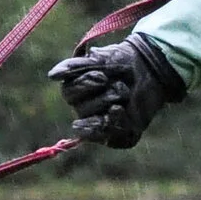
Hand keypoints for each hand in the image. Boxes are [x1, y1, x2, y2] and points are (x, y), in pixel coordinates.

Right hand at [44, 36, 186, 149]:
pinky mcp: (120, 136)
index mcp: (76, 92)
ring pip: (96, 126)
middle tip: (120, 85)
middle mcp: (86, 111)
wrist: (148, 68)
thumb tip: (52, 76)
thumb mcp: (99, 59)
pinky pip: (113, 140)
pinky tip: (121, 111)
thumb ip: (74, 67)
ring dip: (110, 108)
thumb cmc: (120, 62)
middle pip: (83, 111)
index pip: (69, 95)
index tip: (102, 77)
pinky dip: (117, 125)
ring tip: (125, 94)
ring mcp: (103, 124)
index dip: (84, 87)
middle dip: (103, 96)